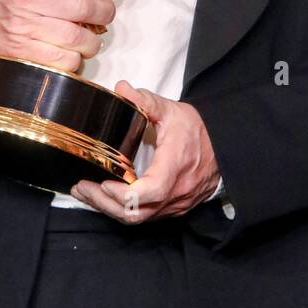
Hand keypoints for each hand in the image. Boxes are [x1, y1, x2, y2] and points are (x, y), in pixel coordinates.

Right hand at [0, 0, 124, 72]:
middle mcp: (26, 1)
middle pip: (83, 8)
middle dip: (102, 12)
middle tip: (101, 13)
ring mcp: (25, 30)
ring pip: (79, 39)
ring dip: (91, 40)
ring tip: (84, 34)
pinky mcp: (27, 58)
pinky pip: (68, 62)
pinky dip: (75, 58)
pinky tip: (68, 50)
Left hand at [71, 80, 219, 221]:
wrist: (225, 149)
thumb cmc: (198, 131)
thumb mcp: (173, 111)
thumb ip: (146, 101)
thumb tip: (121, 89)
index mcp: (175, 166)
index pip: (152, 190)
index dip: (124, 193)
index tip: (103, 181)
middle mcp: (176, 191)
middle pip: (136, 213)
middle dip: (104, 203)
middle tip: (82, 186)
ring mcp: (174, 204)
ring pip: (138, 219)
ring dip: (109, 209)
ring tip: (85, 192)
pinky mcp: (172, 209)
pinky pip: (144, 217)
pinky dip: (121, 210)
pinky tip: (104, 198)